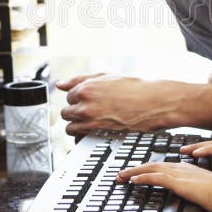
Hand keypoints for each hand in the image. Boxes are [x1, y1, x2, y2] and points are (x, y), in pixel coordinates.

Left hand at [57, 75, 174, 134]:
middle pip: (66, 111)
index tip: (87, 103)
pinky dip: (80, 134)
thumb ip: (80, 79)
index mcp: (86, 85)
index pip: (69, 95)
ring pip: (68, 124)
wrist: (152, 102)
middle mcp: (84, 100)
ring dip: (76, 124)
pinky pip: (76, 134)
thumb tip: (59, 84)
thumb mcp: (107, 76)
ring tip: (89, 123)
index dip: (78, 99)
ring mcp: (89, 115)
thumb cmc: (133, 88)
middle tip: (90, 113)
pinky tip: (89, 131)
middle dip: (75, 112)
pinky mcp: (95, 128)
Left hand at [117, 162, 211, 211]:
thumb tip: (196, 194)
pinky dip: (142, 178)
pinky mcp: (177, 182)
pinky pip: (155, 177)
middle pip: (153, 164)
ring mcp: (179, 173)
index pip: (163, 166)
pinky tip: (132, 181)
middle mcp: (181, 167)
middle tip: (122, 173)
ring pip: (151, 169)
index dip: (149, 169)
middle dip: (136, 168)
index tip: (138, 173)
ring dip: (134, 172)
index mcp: (188, 168)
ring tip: (121, 176)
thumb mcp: (206, 190)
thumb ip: (198, 189)